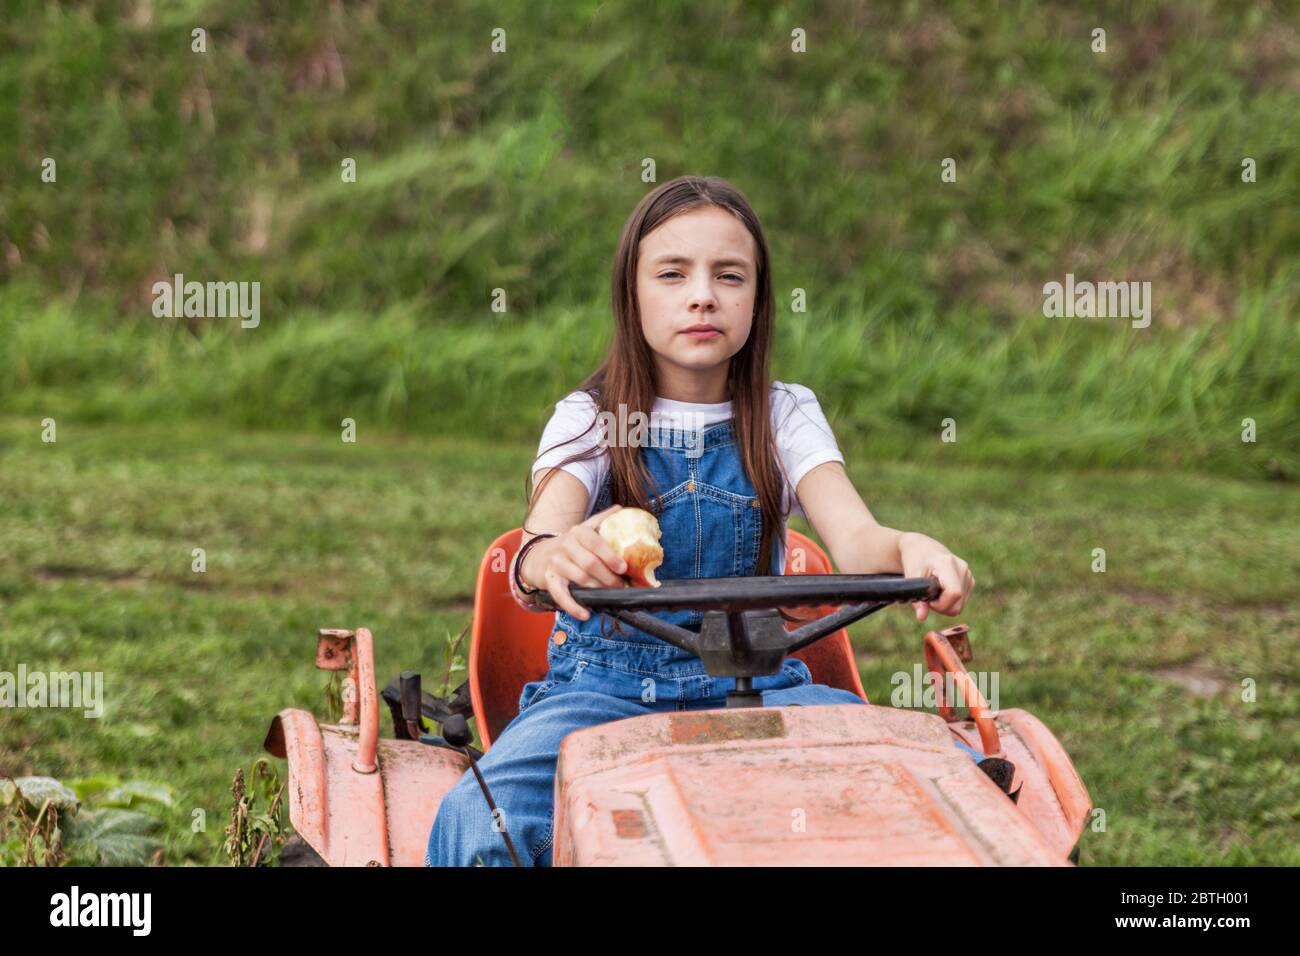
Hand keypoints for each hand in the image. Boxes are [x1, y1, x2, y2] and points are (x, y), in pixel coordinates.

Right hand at [521, 505, 628, 620]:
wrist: (539, 554)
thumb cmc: (571, 543)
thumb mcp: (584, 528)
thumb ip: (602, 519)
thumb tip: (622, 508)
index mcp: (578, 532)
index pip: (594, 541)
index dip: (609, 555)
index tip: (623, 567)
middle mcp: (566, 545)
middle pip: (589, 563)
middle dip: (608, 576)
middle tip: (620, 585)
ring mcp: (556, 563)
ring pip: (579, 578)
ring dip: (597, 589)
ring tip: (610, 595)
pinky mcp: (549, 580)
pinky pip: (561, 595)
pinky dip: (573, 606)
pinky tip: (585, 613)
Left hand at [899, 532, 973, 622]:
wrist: (922, 548)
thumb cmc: (914, 561)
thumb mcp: (911, 578)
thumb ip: (917, 599)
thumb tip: (921, 618)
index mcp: (947, 564)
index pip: (954, 593)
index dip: (940, 604)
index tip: (927, 599)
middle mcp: (962, 568)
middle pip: (958, 604)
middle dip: (941, 607)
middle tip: (927, 597)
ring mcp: (968, 574)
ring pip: (961, 605)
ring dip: (945, 604)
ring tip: (933, 591)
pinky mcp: (970, 580)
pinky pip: (962, 602)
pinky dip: (950, 601)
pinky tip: (941, 590)